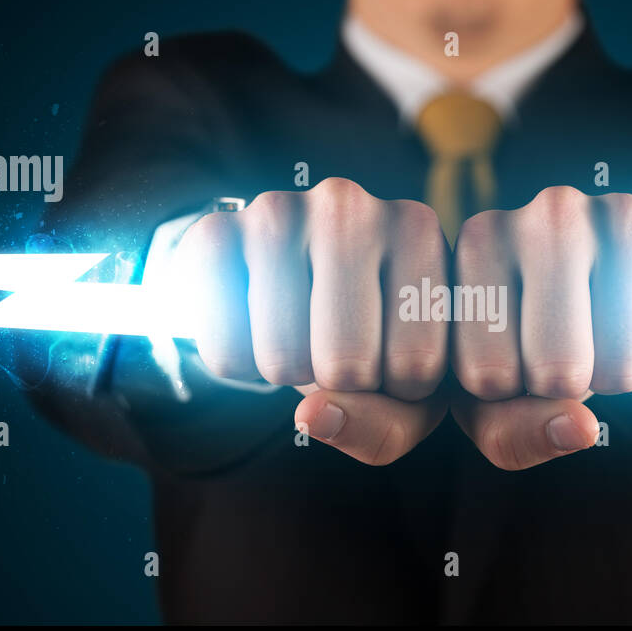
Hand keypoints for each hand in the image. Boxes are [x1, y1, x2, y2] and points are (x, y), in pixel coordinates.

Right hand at [169, 177, 449, 464]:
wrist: (294, 274)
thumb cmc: (373, 334)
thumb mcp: (411, 388)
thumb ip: (386, 425)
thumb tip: (310, 414)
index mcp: (417, 229)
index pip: (418, 366)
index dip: (404, 390)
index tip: (398, 353)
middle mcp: (350, 205)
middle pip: (348, 365)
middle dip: (343, 387)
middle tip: (342, 348)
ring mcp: (277, 211)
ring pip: (284, 361)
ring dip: (291, 377)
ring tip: (304, 335)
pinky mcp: (214, 231)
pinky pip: (225, 352)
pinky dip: (240, 365)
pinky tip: (258, 326)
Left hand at [451, 186, 631, 469]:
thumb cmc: (541, 337)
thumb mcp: (496, 393)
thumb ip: (509, 431)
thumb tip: (579, 429)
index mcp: (481, 242)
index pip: (485, 377)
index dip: (507, 394)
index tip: (515, 357)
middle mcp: (545, 212)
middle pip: (556, 373)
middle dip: (568, 390)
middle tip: (572, 351)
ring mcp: (620, 213)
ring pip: (622, 367)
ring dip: (621, 377)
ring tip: (610, 334)